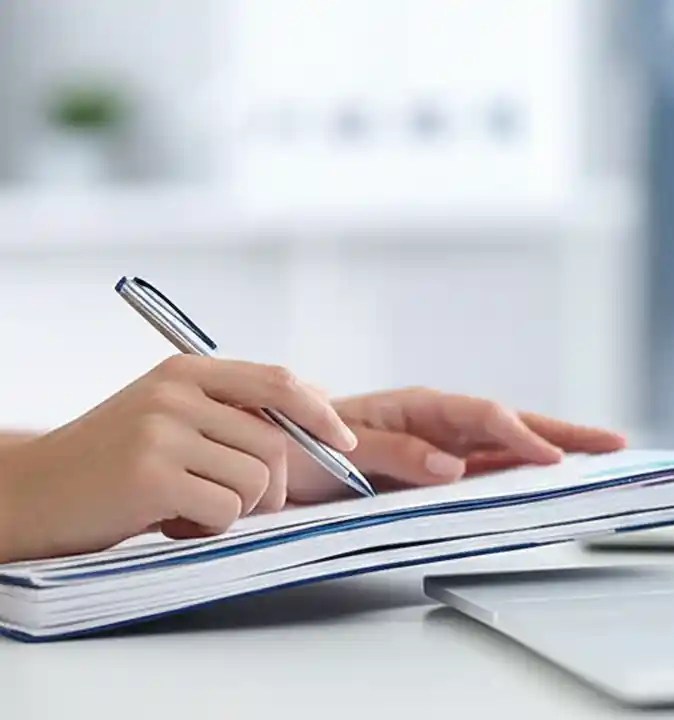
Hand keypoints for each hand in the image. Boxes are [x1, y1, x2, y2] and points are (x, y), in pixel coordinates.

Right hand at [0, 356, 355, 561]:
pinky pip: (226, 510)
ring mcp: (162, 432)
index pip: (279, 382)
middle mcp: (176, 393)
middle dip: (272, 488)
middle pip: (276, 444)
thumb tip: (317, 411)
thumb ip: (230, 411)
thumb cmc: (108, 464)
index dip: (322, 414)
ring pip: (256, 481)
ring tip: (186, 508)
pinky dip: (208, 527)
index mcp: (185, 371)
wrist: (28, 494)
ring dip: (234, 510)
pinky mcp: (152, 476)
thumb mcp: (168, 418)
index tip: (345, 444)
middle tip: (231, 504)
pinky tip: (168, 522)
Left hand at [285, 388, 626, 502]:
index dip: (518, 436)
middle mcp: (437, 424)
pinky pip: (490, 472)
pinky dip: (525, 474)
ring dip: (554, 451)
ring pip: (509, 448)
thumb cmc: (295, 443)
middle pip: (511, 425)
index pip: (479, 417)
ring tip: (603, 457)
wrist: (265, 458)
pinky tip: (553, 482)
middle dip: (563, 433)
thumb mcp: (338, 448)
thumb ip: (394, 452)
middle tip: (615, 443)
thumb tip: (450, 466)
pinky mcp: (438, 474)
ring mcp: (441, 449)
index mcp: (415, 407)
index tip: (550, 457)